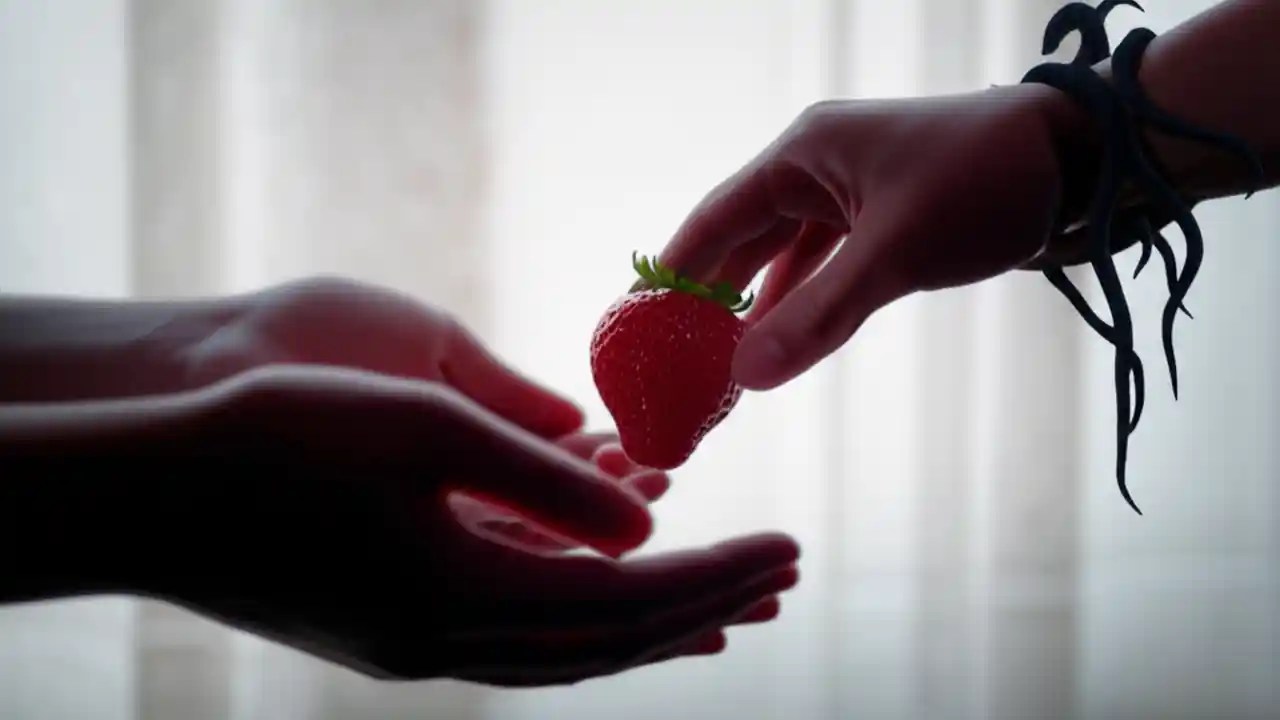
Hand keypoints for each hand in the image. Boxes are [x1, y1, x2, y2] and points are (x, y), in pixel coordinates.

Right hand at [129, 365, 799, 684]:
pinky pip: (519, 636)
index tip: (792, 550)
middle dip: (705, 607)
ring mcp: (416, 646)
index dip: (719, 576)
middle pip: (609, 641)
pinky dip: (582, 617)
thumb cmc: (275, 435)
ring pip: (567, 650)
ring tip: (723, 605)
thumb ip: (544, 480)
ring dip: (651, 625)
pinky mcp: (391, 629)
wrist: (150, 489)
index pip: (629, 600)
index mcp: (464, 596)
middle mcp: (448, 643)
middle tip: (784, 579)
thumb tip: (648, 518)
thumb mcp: (421, 428)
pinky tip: (603, 590)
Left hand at [184, 276, 661, 536]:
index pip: (562, 473)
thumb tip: (577, 422)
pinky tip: (625, 536)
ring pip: (549, 549)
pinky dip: (573, 546)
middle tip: (706, 525)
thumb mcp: (433, 347)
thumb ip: (504, 391)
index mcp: (458, 442)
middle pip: (567, 526)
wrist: (217, 364)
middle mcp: (454, 500)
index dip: (623, 476)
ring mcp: (434, 529)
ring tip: (682, 528)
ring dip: (618, 540)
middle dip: (638, 528)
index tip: (673, 467)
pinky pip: (513, 554)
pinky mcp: (413, 548)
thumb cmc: (311, 333)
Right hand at [656, 84, 1078, 390]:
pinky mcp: (882, 222)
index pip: (714, 221)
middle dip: (709, 301)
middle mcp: (816, 171)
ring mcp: (850, 197)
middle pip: (742, 241)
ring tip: (714, 366)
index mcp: (802, 155)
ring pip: (783, 259)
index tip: (635, 325)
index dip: (672, 273)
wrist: (1082, 159)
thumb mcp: (895, 252)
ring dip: (754, 308)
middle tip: (671, 361)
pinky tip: (777, 341)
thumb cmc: (985, 183)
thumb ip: (819, 314)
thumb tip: (745, 377)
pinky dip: (799, 304)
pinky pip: (823, 268)